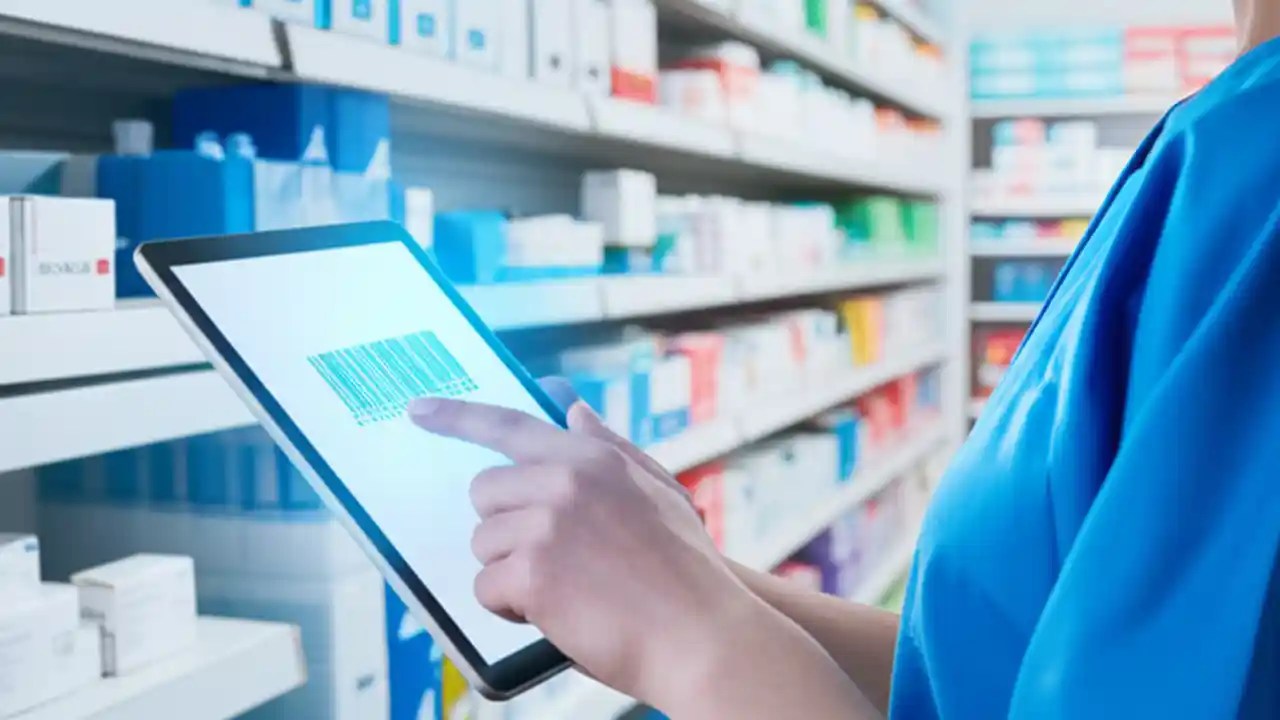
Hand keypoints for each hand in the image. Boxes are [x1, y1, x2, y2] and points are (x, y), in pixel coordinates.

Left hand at [408, 395, 756, 707]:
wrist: (703, 634)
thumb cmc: (686, 571)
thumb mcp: (658, 492)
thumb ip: (611, 449)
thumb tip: (574, 412)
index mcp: (591, 458)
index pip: (510, 424)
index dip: (457, 415)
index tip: (419, 409)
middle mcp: (564, 480)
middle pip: (485, 494)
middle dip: (505, 528)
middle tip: (550, 559)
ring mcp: (546, 523)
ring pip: (483, 544)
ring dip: (511, 573)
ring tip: (565, 591)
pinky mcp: (532, 570)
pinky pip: (487, 587)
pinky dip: (511, 609)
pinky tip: (556, 614)